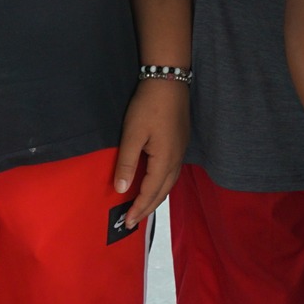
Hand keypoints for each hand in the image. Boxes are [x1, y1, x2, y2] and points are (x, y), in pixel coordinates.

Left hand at [112, 77, 188, 228]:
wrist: (169, 81)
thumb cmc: (148, 107)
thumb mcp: (133, 134)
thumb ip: (127, 163)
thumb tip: (121, 189)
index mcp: (165, 160)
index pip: (150, 192)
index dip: (138, 208)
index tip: (126, 222)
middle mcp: (176, 160)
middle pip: (163, 191)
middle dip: (148, 208)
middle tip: (133, 222)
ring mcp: (181, 151)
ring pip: (169, 183)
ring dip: (156, 198)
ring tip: (143, 208)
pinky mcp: (180, 144)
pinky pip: (172, 173)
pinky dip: (162, 185)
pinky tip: (154, 184)